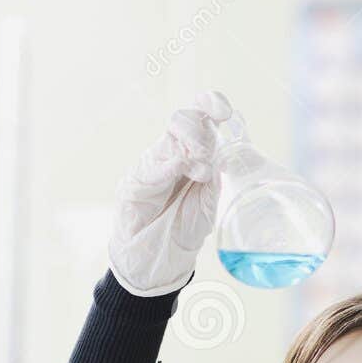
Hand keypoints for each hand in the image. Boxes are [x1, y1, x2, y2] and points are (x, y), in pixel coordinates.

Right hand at [107, 90, 232, 295]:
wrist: (156, 258)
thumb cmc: (182, 226)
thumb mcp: (207, 203)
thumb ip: (213, 181)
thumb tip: (218, 158)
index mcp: (192, 154)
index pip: (199, 116)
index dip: (210, 104)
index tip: (227, 112)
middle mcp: (171, 153)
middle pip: (184, 120)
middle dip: (202, 130)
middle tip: (209, 157)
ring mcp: (152, 164)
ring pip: (170, 137)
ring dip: (191, 146)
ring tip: (200, 170)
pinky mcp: (134, 181)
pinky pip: (152, 165)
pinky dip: (170, 163)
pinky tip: (181, 168)